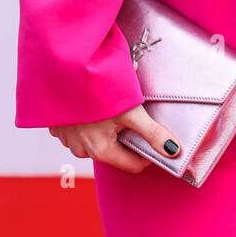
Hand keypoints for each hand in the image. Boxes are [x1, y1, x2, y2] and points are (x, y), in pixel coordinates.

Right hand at [49, 104, 180, 172]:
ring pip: (99, 141)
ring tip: (113, 107)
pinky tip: (96, 105)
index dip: (149, 153)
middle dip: (128, 137)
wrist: (63, 71)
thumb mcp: (130, 111)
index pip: (133, 165)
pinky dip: (92, 123)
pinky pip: (82, 131)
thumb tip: (173, 151)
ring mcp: (69, 140)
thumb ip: (152, 133)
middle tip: (135, 115)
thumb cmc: (97, 91)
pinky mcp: (61, 128)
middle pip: (116, 153)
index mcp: (100, 151)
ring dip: (109, 129)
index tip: (156, 138)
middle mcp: (83, 151)